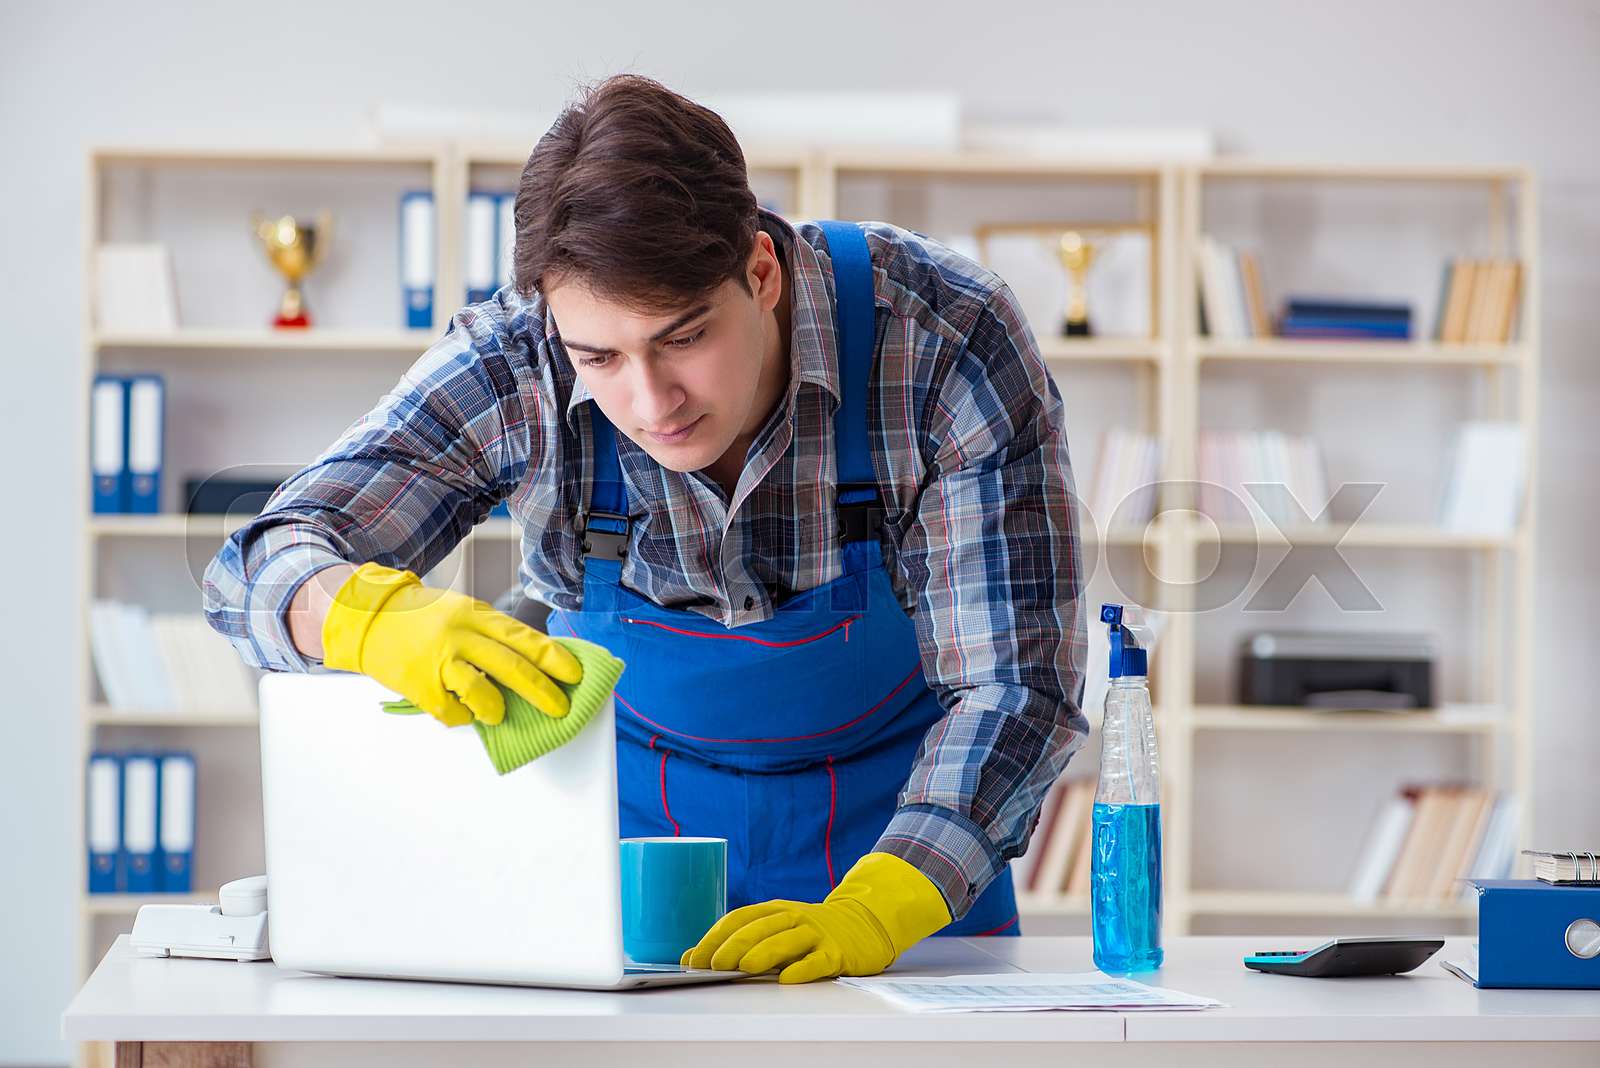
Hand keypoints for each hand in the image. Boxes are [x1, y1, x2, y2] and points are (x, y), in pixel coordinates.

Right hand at [321, 562, 581, 726]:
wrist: (365, 616)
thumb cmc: (420, 617)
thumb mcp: (460, 610)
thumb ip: (491, 634)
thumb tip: (533, 663)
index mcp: (475, 613)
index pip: (523, 638)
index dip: (553, 659)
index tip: (574, 674)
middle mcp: (459, 634)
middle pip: (512, 666)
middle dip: (542, 691)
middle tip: (559, 708)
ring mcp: (437, 660)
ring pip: (483, 692)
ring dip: (497, 709)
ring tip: (498, 713)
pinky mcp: (418, 685)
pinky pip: (452, 712)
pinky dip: (462, 717)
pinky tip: (461, 710)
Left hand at [681, 852, 950, 983]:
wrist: (865, 923)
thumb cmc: (812, 931)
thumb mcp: (776, 930)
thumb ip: (739, 941)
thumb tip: (692, 957)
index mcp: (774, 910)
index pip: (739, 919)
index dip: (715, 936)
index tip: (696, 957)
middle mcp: (793, 917)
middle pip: (759, 928)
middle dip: (733, 945)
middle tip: (715, 964)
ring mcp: (816, 933)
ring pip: (786, 940)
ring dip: (763, 953)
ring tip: (744, 967)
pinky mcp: (837, 951)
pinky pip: (818, 959)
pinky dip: (802, 968)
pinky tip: (787, 979)